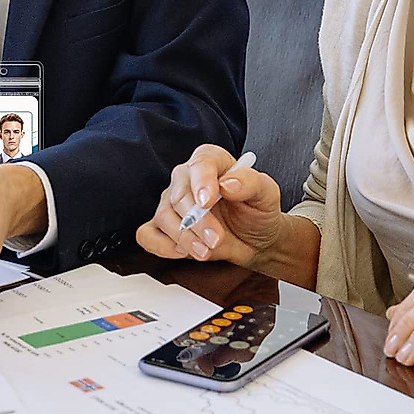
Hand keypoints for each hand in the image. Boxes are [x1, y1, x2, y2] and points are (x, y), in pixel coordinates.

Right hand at [135, 144, 283, 267]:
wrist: (255, 239)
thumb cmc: (257, 211)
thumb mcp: (266, 194)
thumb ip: (251, 183)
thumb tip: (229, 183)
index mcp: (211, 161)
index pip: (200, 164)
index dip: (202, 182)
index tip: (208, 201)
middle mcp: (187, 178)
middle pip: (179, 196)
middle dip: (197, 222)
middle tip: (216, 238)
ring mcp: (172, 202)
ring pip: (163, 217)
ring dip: (184, 238)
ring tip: (206, 250)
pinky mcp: (164, 226)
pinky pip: (147, 234)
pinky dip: (161, 246)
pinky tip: (183, 252)